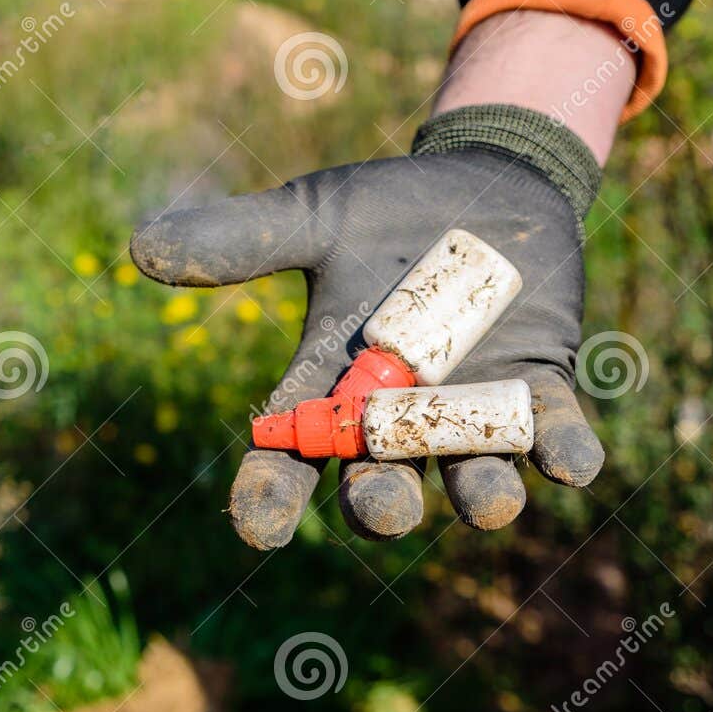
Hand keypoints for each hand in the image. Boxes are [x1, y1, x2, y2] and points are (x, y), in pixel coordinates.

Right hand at [129, 114, 601, 548]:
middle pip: (381, 484)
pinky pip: (557, 435)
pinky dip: (567, 452)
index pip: (290, 457)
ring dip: (482, 495)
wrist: (485, 183)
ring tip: (489, 503)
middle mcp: (402, 416)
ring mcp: (475, 407)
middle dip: (383, 505)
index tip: (260, 528)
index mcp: (334, 386)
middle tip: (384, 507)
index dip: (271, 497)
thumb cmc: (386, 211)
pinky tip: (572, 462)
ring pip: (473, 477)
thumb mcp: (312, 218)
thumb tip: (139, 247)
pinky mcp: (542, 385)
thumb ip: (240, 240)